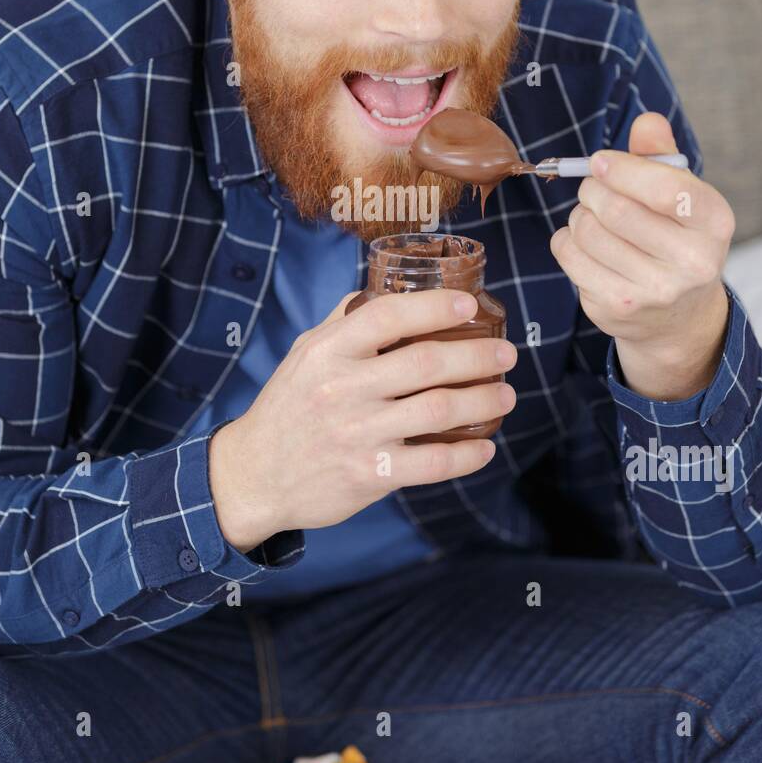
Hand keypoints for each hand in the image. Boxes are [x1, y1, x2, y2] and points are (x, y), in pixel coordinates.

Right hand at [209, 289, 517, 551]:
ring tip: (506, 394)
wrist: (254, 474)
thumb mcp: (306, 354)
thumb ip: (345, 322)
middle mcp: (343, 389)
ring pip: (438, 411)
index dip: (433, 306)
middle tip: (506, 353)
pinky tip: (485, 447)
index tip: (468, 305)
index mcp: (329, 352)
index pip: (386, 315)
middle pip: (425, 363)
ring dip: (483, 401)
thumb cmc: (289, 406)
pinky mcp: (370, 474)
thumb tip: (386, 288)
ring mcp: (357, 433)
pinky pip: (431, 463)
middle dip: (477, 356)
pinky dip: (466, 456)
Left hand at [549, 112, 733, 399]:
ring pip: (589, 232)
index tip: (600, 162)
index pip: (668, 189)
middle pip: (618, 210)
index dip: (624, 169)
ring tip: (590, 216)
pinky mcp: (618, 307)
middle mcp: (693, 262)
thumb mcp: (681, 195)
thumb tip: (647, 121)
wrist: (677, 316)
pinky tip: (582, 242)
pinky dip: (565, 240)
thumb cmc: (675, 237)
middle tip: (592, 188)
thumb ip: (661, 155)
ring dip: (578, 215)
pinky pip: (570, 256)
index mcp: (715, 222)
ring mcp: (655, 291)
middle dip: (593, 190)